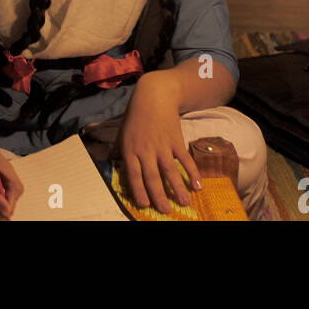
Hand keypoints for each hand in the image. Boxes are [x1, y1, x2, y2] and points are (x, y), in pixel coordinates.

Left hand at [115, 73, 202, 213]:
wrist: (154, 96)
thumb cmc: (135, 116)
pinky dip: (193, 172)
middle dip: (159, 196)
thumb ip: (117, 150)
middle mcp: (146, 150)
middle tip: (166, 211)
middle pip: (153, 177)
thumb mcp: (122, 133)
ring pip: (170, 170)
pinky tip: (198, 185)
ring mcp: (162, 146)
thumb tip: (110, 163)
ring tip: (185, 204)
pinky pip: (185, 159)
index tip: (144, 205)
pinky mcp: (176, 140)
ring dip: (178, 188)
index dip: (138, 190)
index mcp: (130, 150)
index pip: (134, 174)